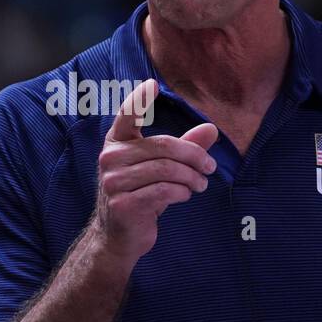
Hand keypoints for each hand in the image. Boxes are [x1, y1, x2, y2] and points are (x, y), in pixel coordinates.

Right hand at [89, 78, 217, 261]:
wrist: (119, 237)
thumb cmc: (142, 195)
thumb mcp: (163, 168)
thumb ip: (185, 147)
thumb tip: (211, 129)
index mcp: (116, 143)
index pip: (126, 115)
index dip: (139, 99)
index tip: (153, 84)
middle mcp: (109, 158)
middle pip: (163, 146)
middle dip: (194, 156)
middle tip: (210, 167)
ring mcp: (113, 182)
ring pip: (166, 170)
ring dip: (192, 178)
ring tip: (201, 184)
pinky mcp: (123, 205)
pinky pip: (163, 191)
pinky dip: (182, 192)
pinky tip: (185, 195)